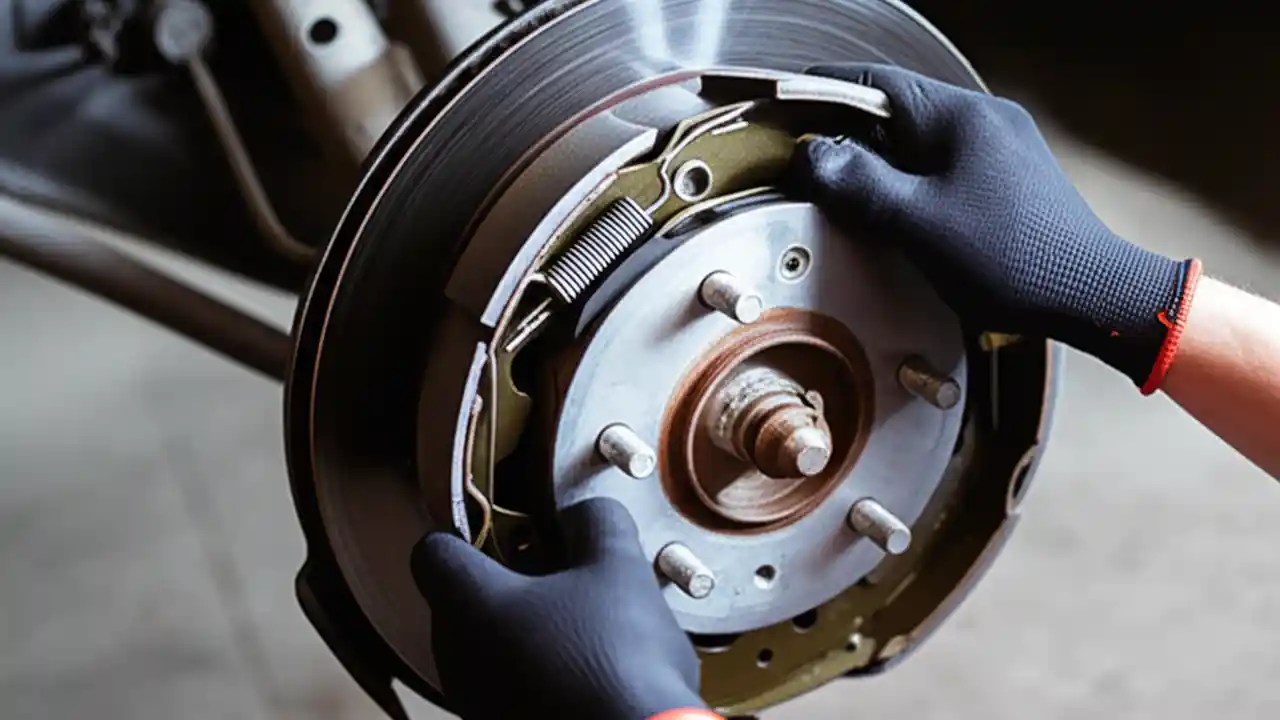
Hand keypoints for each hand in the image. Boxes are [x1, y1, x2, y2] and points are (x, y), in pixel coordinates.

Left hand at [410, 497, 710, 719]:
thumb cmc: (616, 661)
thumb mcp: (618, 566)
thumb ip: (595, 521)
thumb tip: (585, 516)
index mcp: (470, 605)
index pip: (431, 551)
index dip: (466, 528)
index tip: (506, 523)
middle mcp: (459, 659)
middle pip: (462, 599)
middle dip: (509, 578)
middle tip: (559, 568)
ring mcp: (478, 702)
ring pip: (488, 645)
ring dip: (527, 626)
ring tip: (584, 621)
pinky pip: (509, 685)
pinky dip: (537, 668)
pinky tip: (589, 667)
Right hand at [792, 63, 1198, 390]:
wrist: (1091, 294)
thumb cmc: (1014, 260)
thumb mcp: (918, 222)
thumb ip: (858, 183)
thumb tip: (811, 154)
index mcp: (960, 116)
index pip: (875, 82)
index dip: (824, 92)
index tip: (789, 107)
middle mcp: (984, 120)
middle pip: (894, 110)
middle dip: (847, 134)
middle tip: (810, 164)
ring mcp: (1000, 148)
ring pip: (918, 140)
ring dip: (879, 162)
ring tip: (850, 195)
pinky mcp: (1008, 179)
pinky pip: (942, 165)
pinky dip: (910, 182)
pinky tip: (899, 214)